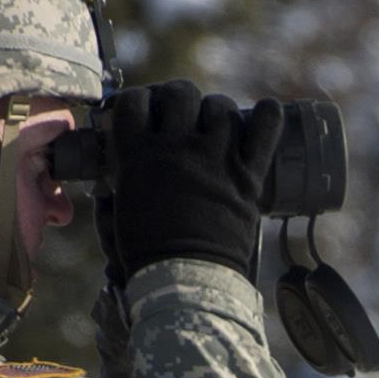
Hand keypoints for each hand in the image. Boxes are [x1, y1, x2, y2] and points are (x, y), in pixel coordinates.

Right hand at [95, 81, 284, 284]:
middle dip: (178, 98)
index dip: (138, 102)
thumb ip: (112, 192)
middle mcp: (177, 148)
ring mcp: (216, 159)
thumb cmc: (147, 257)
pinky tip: (267, 113)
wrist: (187, 284)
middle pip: (180, 93)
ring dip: (216, 110)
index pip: (133, 102)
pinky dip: (269, 116)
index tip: (143, 112)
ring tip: (215, 124)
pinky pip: (266, 131)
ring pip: (221, 107)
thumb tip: (109, 181)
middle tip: (181, 114)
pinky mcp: (248, 177)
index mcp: (139, 155)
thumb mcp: (116, 218)